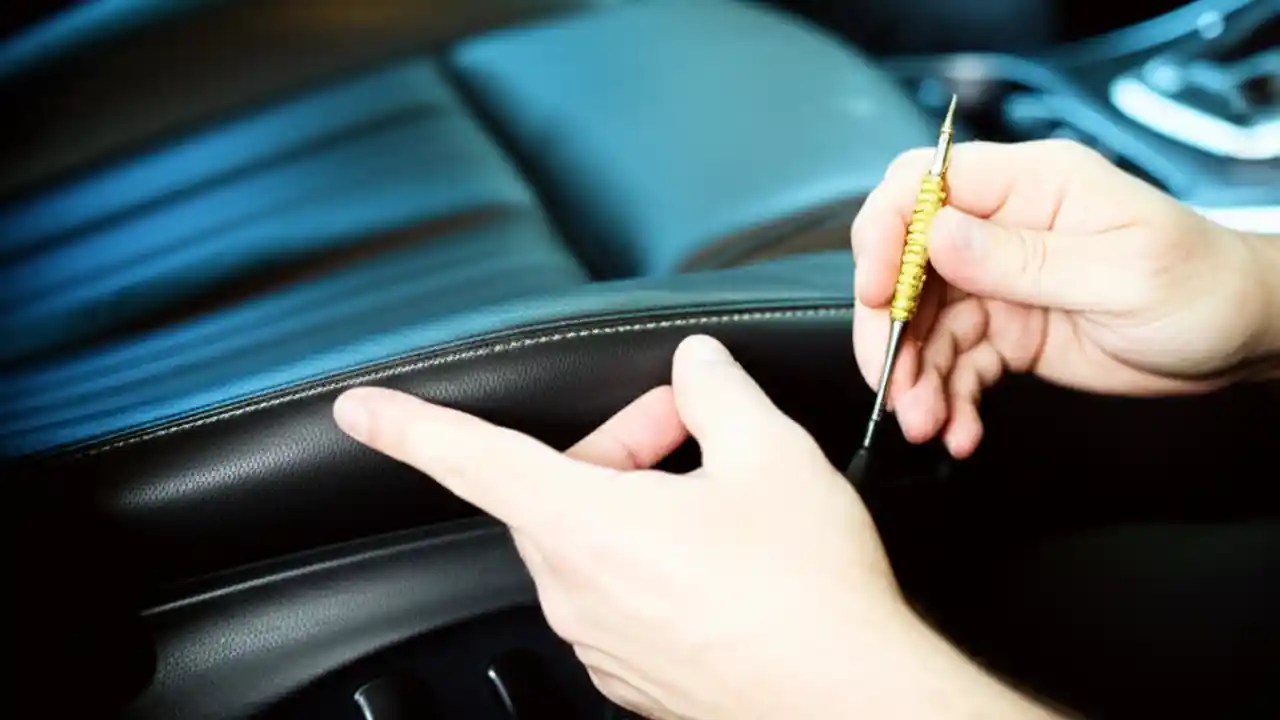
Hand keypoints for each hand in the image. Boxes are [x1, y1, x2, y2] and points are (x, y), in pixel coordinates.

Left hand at [333, 335, 1052, 718]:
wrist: (849, 702)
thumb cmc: (806, 590)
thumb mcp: (769, 453)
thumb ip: (717, 390)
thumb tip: (697, 366)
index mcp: (585, 526)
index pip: (474, 459)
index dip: (409, 427)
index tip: (358, 412)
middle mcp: (577, 591)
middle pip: (561, 489)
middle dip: (619, 444)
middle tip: (688, 424)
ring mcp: (603, 641)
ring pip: (595, 543)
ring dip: (641, 502)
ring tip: (721, 492)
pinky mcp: (635, 674)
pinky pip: (623, 594)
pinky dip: (656, 559)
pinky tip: (726, 558)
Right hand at [852, 139, 1279, 458]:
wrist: (1240, 338)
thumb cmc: (1200, 285)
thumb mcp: (1121, 270)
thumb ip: (1025, 257)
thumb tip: (937, 237)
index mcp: (1029, 187)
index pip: (923, 185)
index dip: (886, 231)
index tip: (875, 290)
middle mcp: (1002, 230)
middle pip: (906, 265)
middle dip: (889, 327)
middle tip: (890, 382)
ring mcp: (1000, 284)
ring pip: (924, 325)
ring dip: (916, 377)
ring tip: (927, 422)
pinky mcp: (1006, 333)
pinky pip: (955, 365)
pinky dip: (948, 400)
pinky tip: (959, 430)